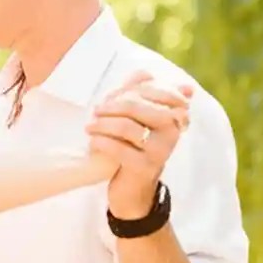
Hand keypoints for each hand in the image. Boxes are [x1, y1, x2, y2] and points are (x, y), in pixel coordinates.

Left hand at [85, 71, 192, 218]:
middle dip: (112, 106)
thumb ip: (141, 94)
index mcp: (173, 115)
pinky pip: (119, 149)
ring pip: (127, 127)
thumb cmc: (135, 148)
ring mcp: (160, 151)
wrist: (134, 190)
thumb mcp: (139, 120)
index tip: (110, 97)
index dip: (128, 90)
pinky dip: (101, 143)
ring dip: (102, 124)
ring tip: (89, 126)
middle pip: (138, 106)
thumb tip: (147, 72)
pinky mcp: (145, 168)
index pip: (152, 91)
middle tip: (96, 110)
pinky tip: (92, 142)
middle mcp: (172, 132)